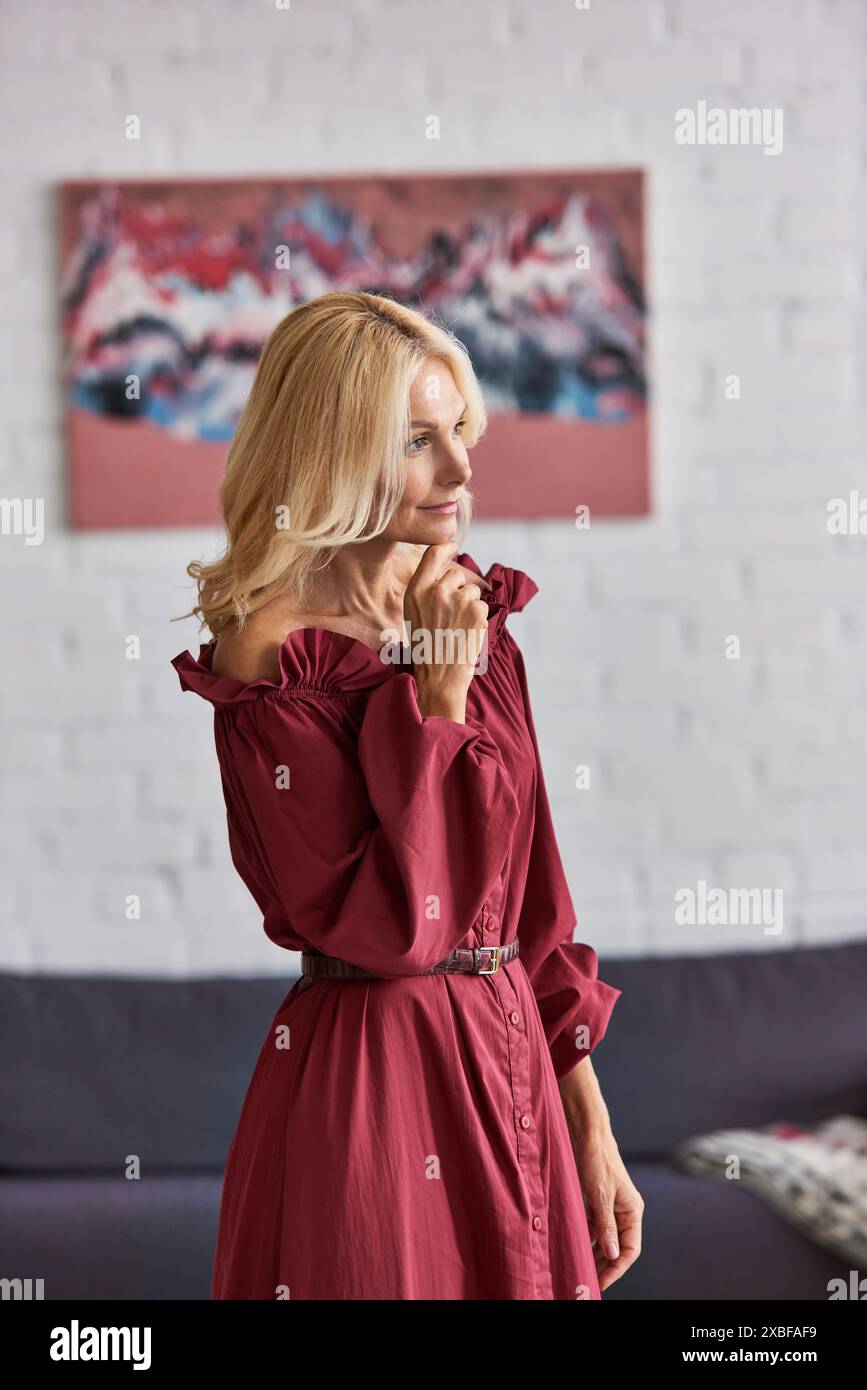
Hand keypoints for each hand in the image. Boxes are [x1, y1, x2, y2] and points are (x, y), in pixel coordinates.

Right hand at [403, 542, 489, 720]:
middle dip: (458, 590)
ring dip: (470, 606)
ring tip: (457, 628)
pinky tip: (467, 634)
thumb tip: (448, 573)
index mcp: (416, 591)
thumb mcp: (414, 614)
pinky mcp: (476, 611)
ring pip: (472, 591)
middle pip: (456, 575)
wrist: (439, 677)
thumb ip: (426, 591)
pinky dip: (479, 619)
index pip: (433, 554)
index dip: (445, 548)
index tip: (452, 546)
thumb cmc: (426, 648)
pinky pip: (483, 605)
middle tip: (450, 617)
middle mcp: (436, 591)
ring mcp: (457, 600)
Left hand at [566, 1115, 643, 1291]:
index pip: (629, 1249)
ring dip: (595, 1252)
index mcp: (632, 1210)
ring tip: (580, 1266)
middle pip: (617, 1246)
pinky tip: (576, 1245)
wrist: (586, 1130)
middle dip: (604, 1264)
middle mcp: (624, 1210)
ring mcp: (610, 1205)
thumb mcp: (600, 1194)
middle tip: (586, 1278)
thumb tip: (613, 1255)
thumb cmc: (596, 1158)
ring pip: (605, 1237)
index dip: (616, 1268)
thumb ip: (606, 1225)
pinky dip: (587, 1237)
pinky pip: (595, 1225)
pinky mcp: (597, 1199)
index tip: (600, 1282)